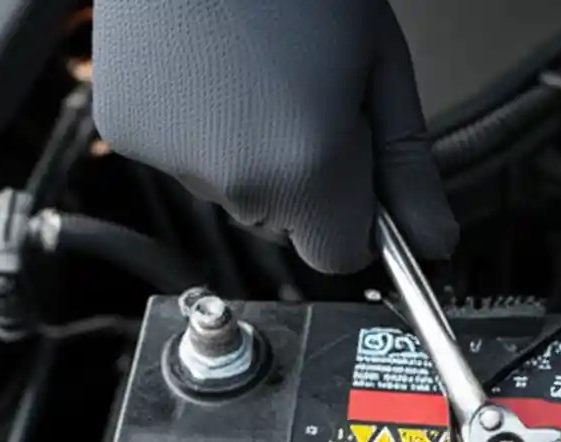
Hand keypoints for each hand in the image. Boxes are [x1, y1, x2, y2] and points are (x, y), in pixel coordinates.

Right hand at [92, 0, 457, 273]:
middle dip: (303, 177)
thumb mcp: (378, 68)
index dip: (354, 216)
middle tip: (306, 92)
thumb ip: (405, 166)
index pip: (338, 255)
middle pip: (284, 223)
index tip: (356, 168)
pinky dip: (199, 127)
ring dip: (249, 149)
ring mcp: (173, 160)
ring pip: (232, 189)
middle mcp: (236, 181)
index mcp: (309, 169)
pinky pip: (183, 158)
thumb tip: (435, 240)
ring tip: (253, 69)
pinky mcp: (126, 133)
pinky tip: (208, 68)